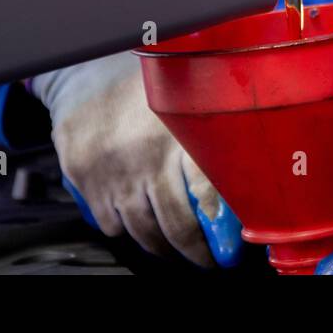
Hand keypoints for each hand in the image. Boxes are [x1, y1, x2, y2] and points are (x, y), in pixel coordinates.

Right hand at [32, 52, 242, 267]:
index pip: (207, 190)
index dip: (220, 223)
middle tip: (206, 258)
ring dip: (162, 247)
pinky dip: (126, 230)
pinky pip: (110, 223)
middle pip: (176, 224)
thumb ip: (211, 135)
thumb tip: (248, 174)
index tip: (230, 246)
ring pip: (142, 230)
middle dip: (195, 250)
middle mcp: (144, 154)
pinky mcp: (83, 177)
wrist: (83, 74)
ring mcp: (110, 169)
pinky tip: (139, 225)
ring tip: (176, 248)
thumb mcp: (182, 103)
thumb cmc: (143, 90)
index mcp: (178, 132)